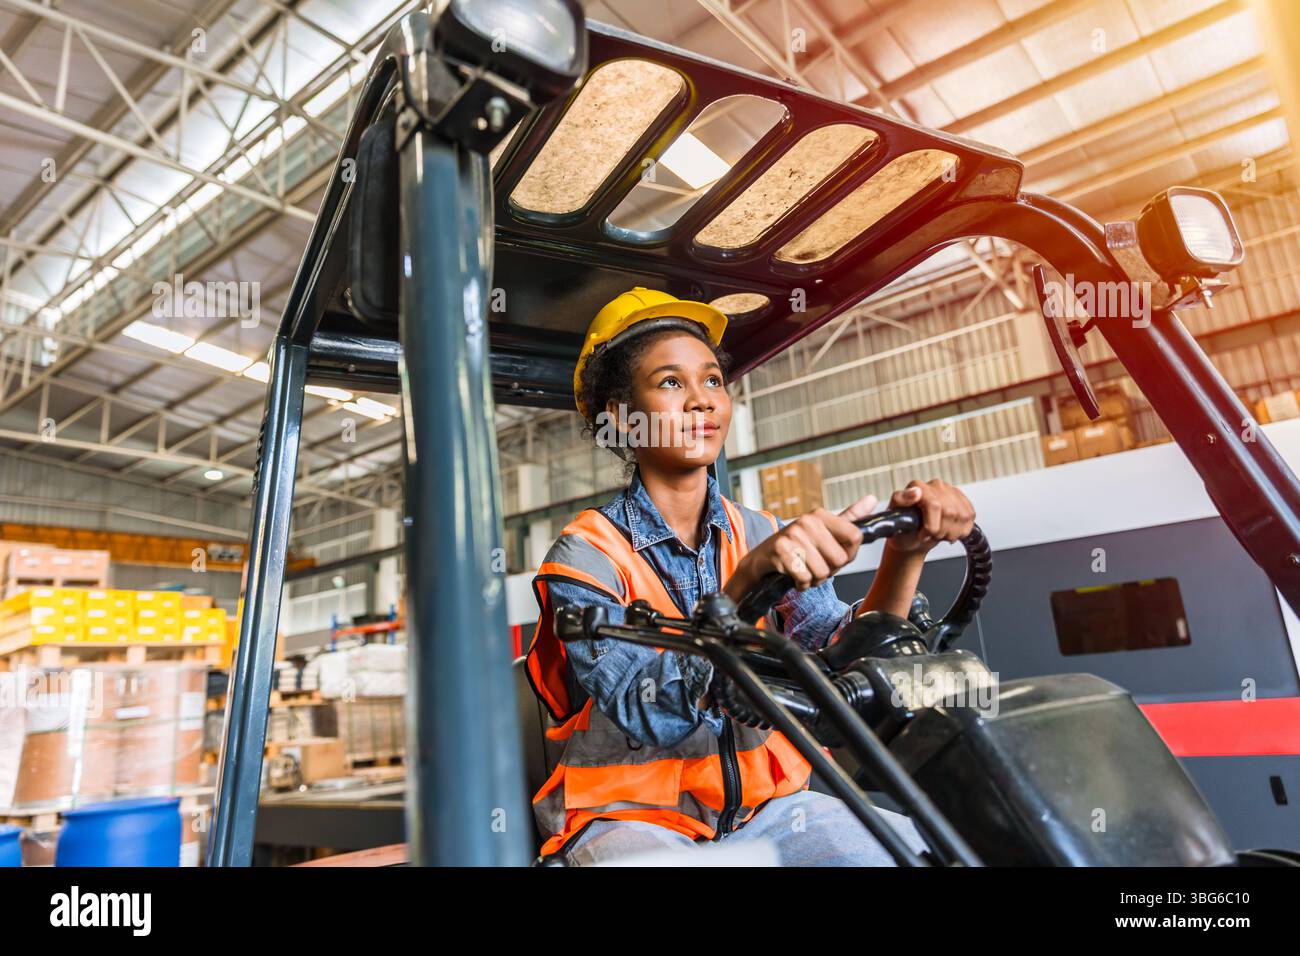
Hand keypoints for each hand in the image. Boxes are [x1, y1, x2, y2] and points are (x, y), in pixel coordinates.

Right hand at [731, 494, 877, 592]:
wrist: (761, 560)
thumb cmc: (797, 548)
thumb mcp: (824, 532)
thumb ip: (849, 518)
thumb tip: (873, 498)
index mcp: (821, 514)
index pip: (855, 537)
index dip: (848, 554)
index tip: (833, 554)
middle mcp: (808, 521)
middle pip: (841, 559)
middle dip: (829, 570)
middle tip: (813, 563)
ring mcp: (793, 535)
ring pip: (823, 572)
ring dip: (814, 578)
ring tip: (802, 569)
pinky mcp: (781, 551)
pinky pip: (806, 578)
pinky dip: (801, 584)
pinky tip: (793, 575)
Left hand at [885, 479, 974, 553]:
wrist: (912, 539)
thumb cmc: (902, 529)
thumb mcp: (892, 518)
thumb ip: (900, 500)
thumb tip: (915, 492)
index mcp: (918, 486)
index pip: (934, 505)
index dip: (931, 526)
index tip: (923, 535)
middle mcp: (936, 485)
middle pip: (949, 512)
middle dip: (940, 531)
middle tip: (929, 535)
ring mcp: (951, 492)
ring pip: (962, 516)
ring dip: (951, 532)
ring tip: (938, 534)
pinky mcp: (963, 501)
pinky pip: (970, 517)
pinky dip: (961, 530)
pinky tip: (949, 531)